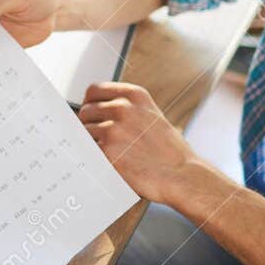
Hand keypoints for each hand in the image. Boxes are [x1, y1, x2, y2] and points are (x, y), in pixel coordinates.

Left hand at [78, 81, 205, 205]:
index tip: (92, 116)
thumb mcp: (150, 115)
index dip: (90, 104)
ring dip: (91, 143)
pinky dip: (92, 157)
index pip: (94, 90)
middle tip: (100, 140)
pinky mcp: (107, 151)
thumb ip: (125, 109)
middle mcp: (123, 108)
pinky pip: (86, 150)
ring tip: (110, 154)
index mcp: (134, 96)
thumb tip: (94, 111)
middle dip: (89, 126)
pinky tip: (107, 162)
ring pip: (83, 132)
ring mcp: (114, 129)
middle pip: (85, 111)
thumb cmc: (168, 150)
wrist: (181, 174)